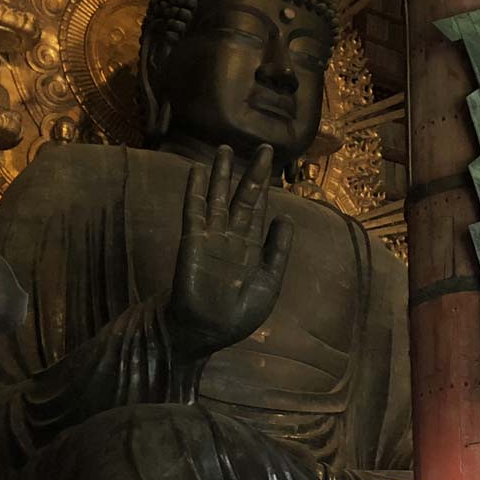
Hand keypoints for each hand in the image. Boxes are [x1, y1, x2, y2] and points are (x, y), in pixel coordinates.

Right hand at [168, 144, 293, 357]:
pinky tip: (197, 170)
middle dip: (252, 173)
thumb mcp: (268, 283)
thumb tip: (286, 217)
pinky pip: (194, 211)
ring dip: (221, 174)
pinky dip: (195, 190)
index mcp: (252, 247)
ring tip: (225, 148)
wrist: (206, 331)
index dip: (267, 187)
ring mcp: (211, 237)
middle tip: (264, 147)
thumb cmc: (237, 315)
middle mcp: (232, 237)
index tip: (274, 164)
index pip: (260, 210)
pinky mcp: (192, 241)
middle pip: (243, 197)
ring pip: (217, 198)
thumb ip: (277, 251)